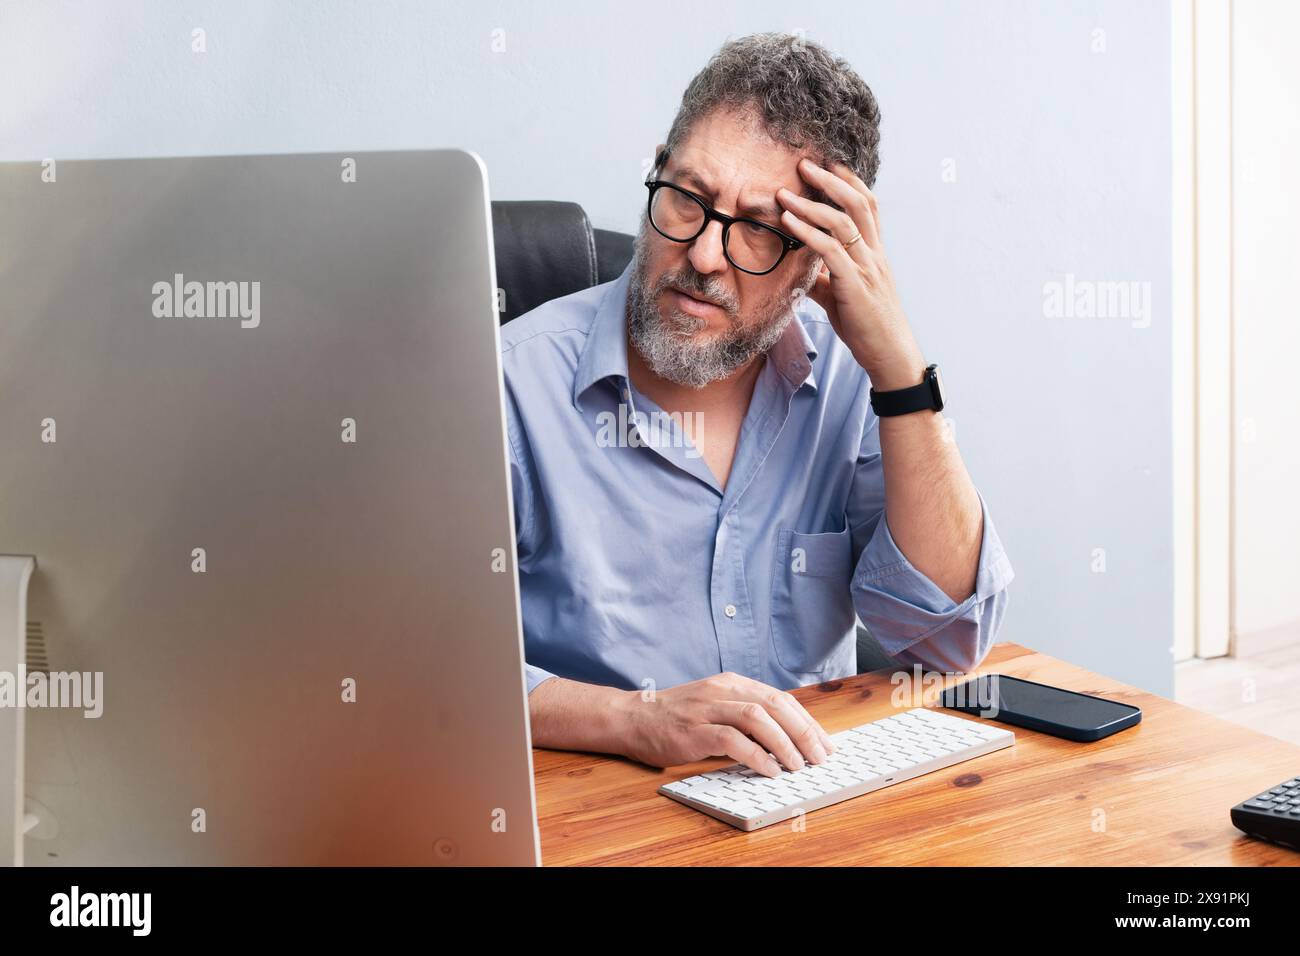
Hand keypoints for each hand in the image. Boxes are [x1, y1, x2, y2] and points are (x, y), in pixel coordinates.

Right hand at [619, 672, 834, 776]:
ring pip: (757, 718)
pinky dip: (755, 755)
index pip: (781, 698)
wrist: (632, 717)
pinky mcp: (693, 730)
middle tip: (820, 757)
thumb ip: (744, 716)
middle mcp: (722, 689)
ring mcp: (706, 708)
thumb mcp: (714, 706)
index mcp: (732, 683)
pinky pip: (732, 739)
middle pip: (775, 705)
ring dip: (784, 743)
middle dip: (804, 732)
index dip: (807, 722)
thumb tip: (784, 740)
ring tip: (799, 765)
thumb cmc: (676, 717)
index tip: (825, 743)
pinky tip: (768, 769)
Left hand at [776, 158, 925, 389]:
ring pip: (843, 222)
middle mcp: (874, 254)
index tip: (828, 164)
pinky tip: (789, 223)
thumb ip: (822, 279)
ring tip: (785, 193)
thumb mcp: (841, 297)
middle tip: (803, 163)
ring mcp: (867, 268)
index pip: (867, 206)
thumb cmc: (866, 327)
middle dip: (830, 180)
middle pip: (858, 203)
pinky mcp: (856, 285)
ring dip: (811, 204)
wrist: (889, 354)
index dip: (849, 181)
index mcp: (874, 253)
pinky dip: (808, 233)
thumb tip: (799, 271)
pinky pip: (831, 251)